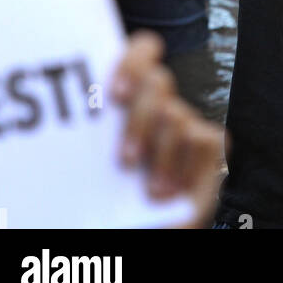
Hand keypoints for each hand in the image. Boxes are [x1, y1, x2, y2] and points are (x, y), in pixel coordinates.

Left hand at [111, 31, 221, 227]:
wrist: (150, 231)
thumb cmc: (114, 204)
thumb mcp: (93, 168)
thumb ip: (92, 141)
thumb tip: (71, 127)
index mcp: (131, 98)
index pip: (144, 51)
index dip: (133, 61)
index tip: (115, 96)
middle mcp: (161, 105)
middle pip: (158, 81)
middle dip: (140, 120)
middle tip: (125, 160)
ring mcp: (186, 123)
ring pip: (175, 114)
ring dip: (160, 155)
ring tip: (151, 189)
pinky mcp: (211, 143)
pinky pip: (201, 137)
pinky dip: (183, 166)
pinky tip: (172, 190)